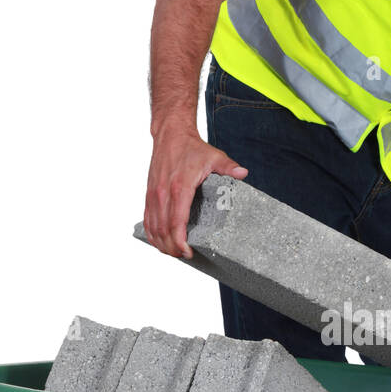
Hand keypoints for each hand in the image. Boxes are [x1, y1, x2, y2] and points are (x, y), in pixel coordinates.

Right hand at [143, 128, 247, 257]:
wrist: (170, 134)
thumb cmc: (191, 147)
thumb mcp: (214, 156)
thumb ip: (228, 167)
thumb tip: (243, 174)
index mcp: (179, 187)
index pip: (176, 222)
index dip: (180, 241)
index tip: (188, 252)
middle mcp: (163, 193)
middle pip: (163, 230)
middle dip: (172, 248)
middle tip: (185, 256)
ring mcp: (153, 194)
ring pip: (152, 227)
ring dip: (161, 244)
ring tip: (174, 253)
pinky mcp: (149, 194)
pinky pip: (147, 219)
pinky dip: (151, 234)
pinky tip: (160, 242)